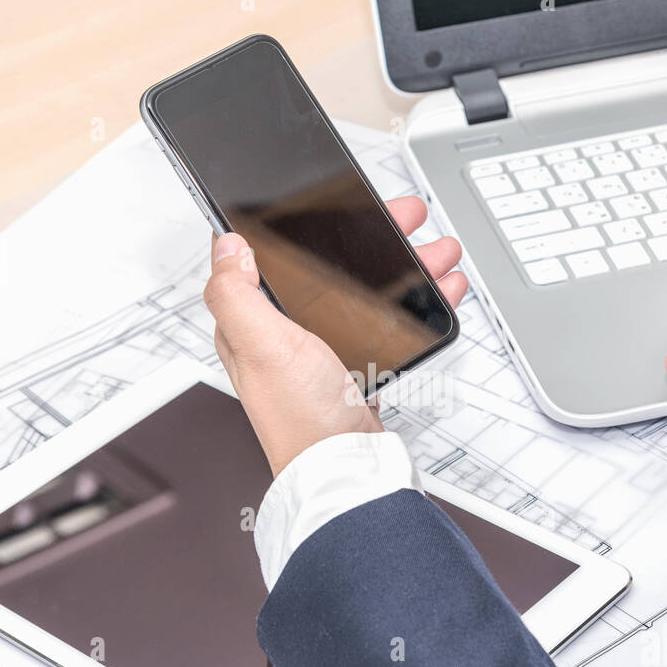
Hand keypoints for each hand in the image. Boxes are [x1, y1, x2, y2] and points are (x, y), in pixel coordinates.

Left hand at [204, 196, 466, 477]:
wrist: (347, 467)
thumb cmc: (302, 417)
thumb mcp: (262, 344)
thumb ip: (236, 294)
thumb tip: (226, 246)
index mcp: (252, 324)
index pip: (266, 258)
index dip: (296, 224)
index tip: (329, 199)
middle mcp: (283, 335)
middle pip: (326, 267)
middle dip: (369, 238)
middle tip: (402, 216)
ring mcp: (322, 349)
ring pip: (364, 290)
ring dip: (402, 265)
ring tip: (435, 250)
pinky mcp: (354, 365)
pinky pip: (386, 320)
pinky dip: (414, 301)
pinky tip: (439, 289)